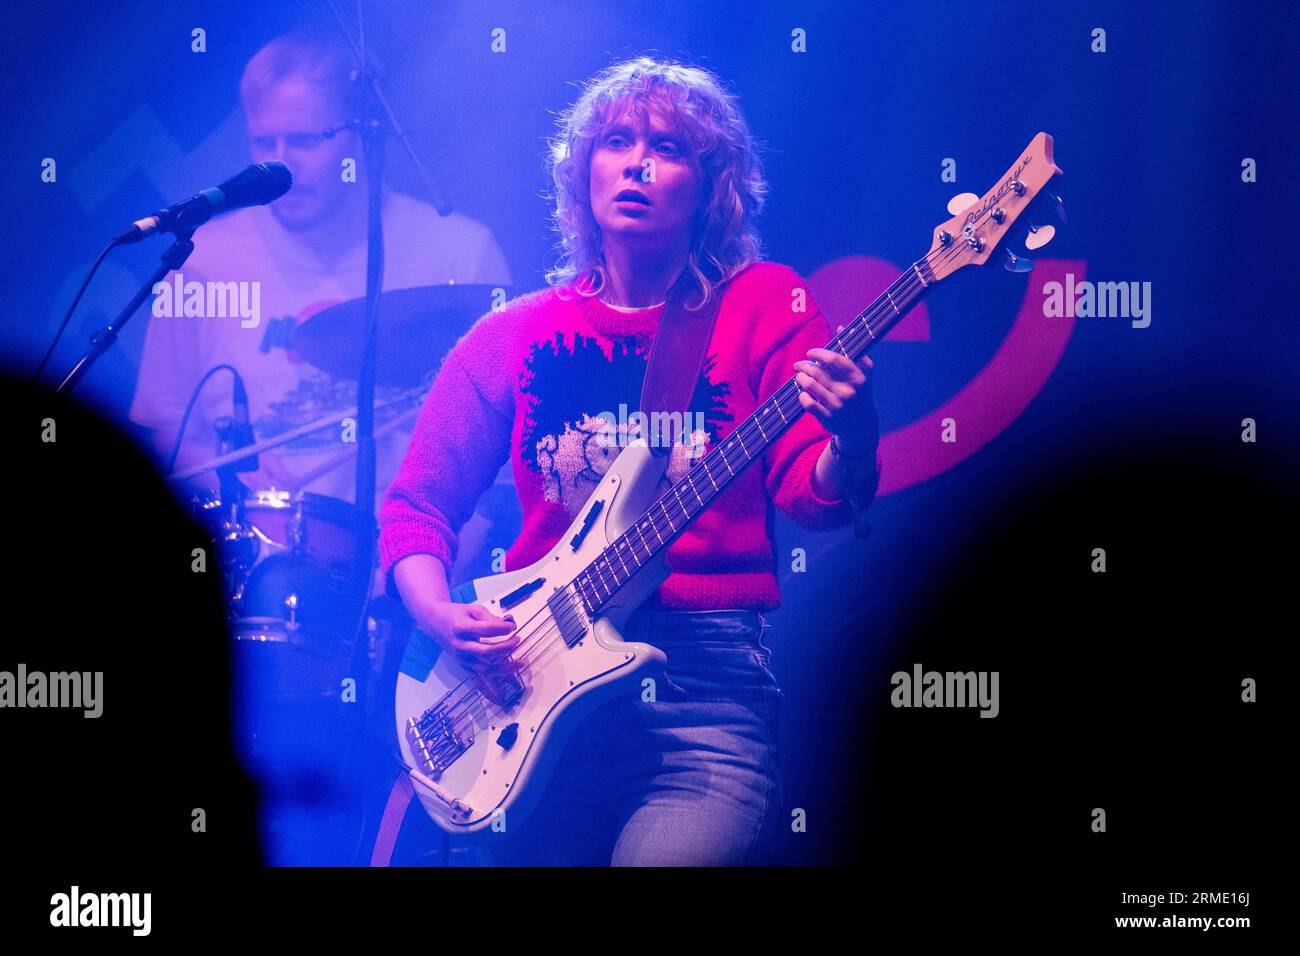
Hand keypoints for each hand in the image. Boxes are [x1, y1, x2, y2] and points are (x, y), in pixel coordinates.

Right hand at [421, 601, 520, 673]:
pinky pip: (481, 674)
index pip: (487, 630)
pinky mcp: (463, 664)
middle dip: (506, 647)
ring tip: (520, 662)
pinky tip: (508, 672)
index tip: (512, 626)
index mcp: (461, 628)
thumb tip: (507, 627)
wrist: (435, 621)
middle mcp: (460, 645)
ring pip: (485, 668)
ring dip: (505, 667)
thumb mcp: (473, 609)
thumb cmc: (455, 614)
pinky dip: (496, 676)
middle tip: (517, 639)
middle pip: (486, 652)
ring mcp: (461, 657)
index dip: (503, 628)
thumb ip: (490, 618)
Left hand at [793, 325, 877, 451]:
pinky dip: (802, 396)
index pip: (834, 359)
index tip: (810, 353)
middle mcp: (848, 391)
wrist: (862, 425)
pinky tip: (802, 392)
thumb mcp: (864, 372)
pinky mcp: (827, 418)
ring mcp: (837, 405)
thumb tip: (840, 327)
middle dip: (804, 365)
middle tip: (799, 364)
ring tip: (798, 376)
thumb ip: (853, 350)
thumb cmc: (861, 393)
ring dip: (800, 378)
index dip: (818, 353)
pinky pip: (807, 403)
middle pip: (817, 372)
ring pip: (809, 386)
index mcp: (858, 378)